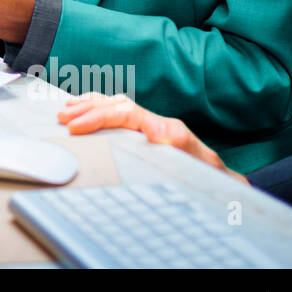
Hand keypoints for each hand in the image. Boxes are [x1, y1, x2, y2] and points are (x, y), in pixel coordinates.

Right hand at [57, 93, 247, 182]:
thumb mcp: (196, 172)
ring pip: (119, 105)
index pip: (126, 113)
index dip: (99, 116)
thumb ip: (177, 154)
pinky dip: (101, 109)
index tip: (76, 126)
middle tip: (63, 118)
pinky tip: (87, 110)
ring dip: (91, 106)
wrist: (227, 186)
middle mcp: (161, 124)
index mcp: (169, 131)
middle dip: (88, 109)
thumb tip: (157, 137)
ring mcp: (155, 125)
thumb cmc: (211, 183)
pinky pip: (122, 114)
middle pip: (118, 105)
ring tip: (67, 110)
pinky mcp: (151, 132)